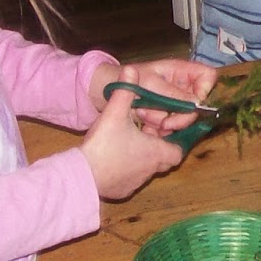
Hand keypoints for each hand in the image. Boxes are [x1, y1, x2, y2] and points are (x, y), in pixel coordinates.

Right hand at [78, 79, 184, 200]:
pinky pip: (130, 180)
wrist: (82, 175)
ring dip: (141, 158)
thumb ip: (126, 90)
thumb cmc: (104, 144)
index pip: (178, 152)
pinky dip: (127, 170)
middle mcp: (150, 170)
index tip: (164, 132)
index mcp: (155, 152)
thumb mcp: (115, 113)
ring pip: (146, 170)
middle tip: (145, 134)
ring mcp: (136, 183)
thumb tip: (131, 69)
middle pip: (164, 161)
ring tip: (127, 144)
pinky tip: (113, 159)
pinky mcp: (122, 191)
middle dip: (158, 148)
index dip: (175, 142)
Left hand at [89, 58, 218, 137]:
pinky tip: (145, 124)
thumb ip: (172, 93)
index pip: (207, 76)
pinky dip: (159, 129)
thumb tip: (196, 102)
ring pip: (184, 118)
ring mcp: (174, 101)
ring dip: (164, 122)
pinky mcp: (166, 115)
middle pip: (197, 103)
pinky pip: (172, 126)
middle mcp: (181, 86)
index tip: (192, 104)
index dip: (205, 90)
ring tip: (144, 116)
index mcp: (180, 71)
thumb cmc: (125, 79)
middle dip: (179, 116)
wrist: (106, 91)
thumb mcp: (149, 84)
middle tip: (163, 123)